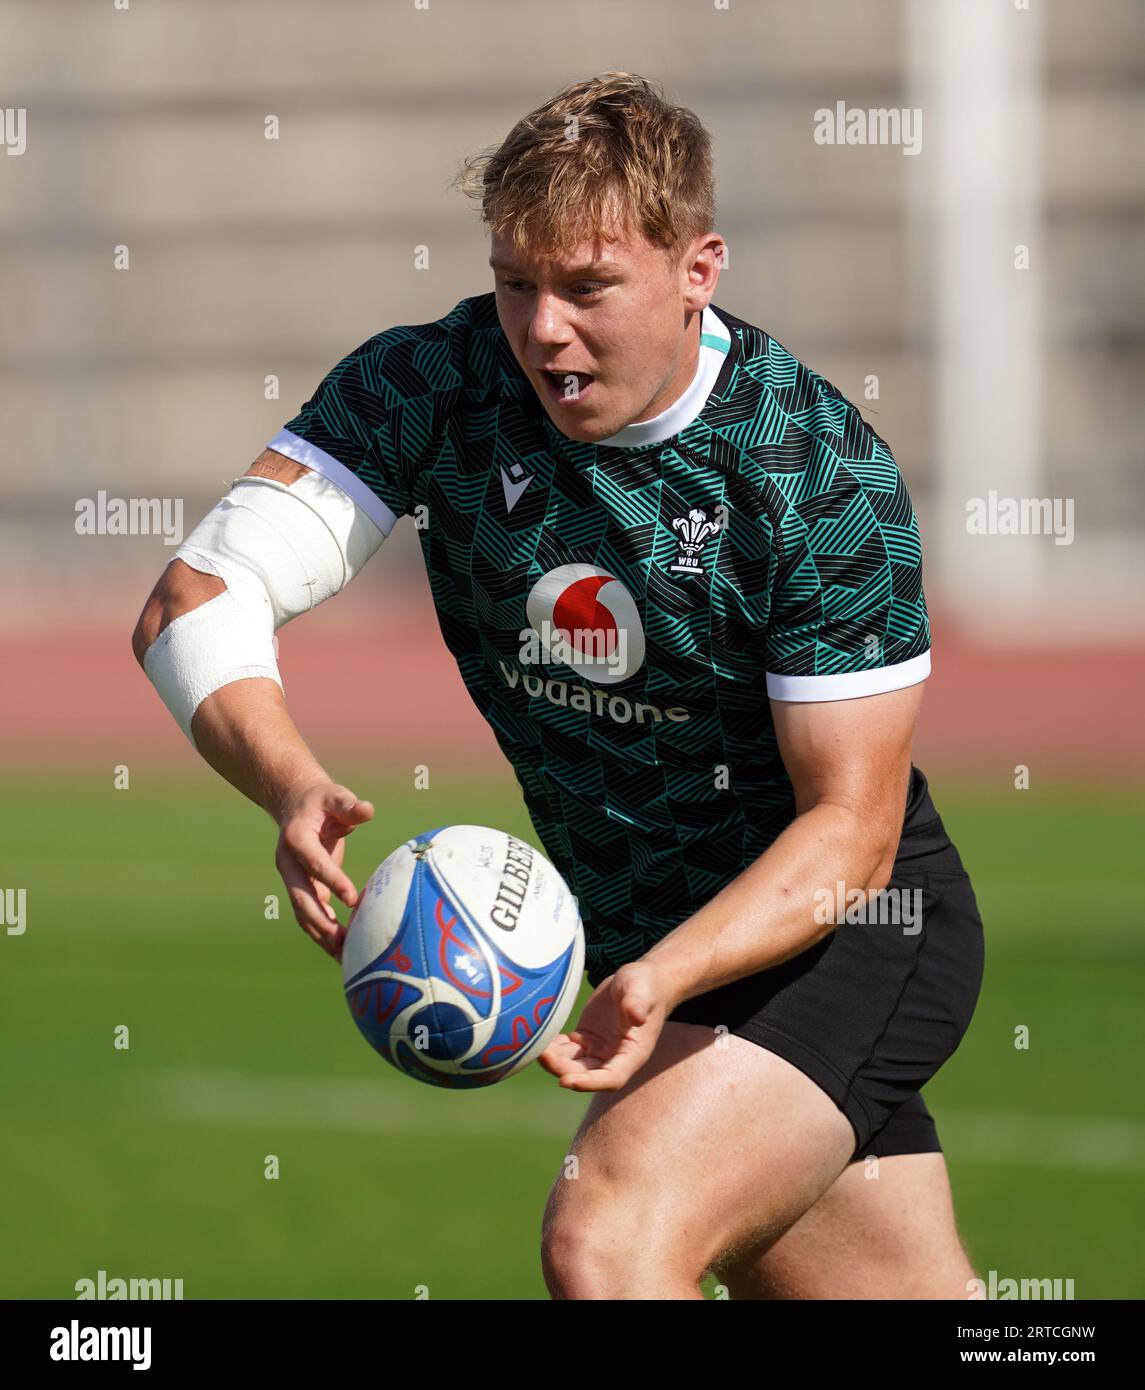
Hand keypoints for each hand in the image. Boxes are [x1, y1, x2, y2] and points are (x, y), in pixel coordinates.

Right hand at [274, 781, 373, 959]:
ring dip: (321, 935)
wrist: (298, 806)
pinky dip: (323, 934)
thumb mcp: (336, 796)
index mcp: (296, 839)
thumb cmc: (323, 801)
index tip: (352, 899)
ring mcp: (291, 879)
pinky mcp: (301, 889)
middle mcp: (288, 863)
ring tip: (345, 956)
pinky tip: (342, 951)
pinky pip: (309, 916)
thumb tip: (367, 810)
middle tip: (343, 939)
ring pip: (302, 913)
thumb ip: (350, 805)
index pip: (315, 864)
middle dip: (320, 920)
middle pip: (300, 897)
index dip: (332, 881)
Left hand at [538, 960, 670, 1091]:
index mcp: (632, 1054)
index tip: (565, 1081)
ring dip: (555, 1061)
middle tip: (542, 1055)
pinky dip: (554, 1049)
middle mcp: (614, 1057)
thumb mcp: (641, 989)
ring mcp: (599, 1050)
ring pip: (573, 1065)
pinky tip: (542, 1038)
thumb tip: (637, 1017)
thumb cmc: (645, 985)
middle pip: (586, 1074)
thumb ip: (637, 1003)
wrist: (640, 980)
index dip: (589, 1083)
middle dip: (563, 1070)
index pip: (611, 1078)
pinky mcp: (587, 1039)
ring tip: (537, 1046)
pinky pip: (567, 1051)